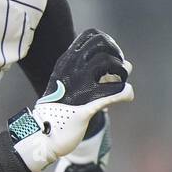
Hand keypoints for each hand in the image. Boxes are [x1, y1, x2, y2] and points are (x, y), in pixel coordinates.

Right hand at [9, 29, 132, 171]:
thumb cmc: (61, 108)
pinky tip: (128, 95)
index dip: (108, 42)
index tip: (111, 56)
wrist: (41, 135)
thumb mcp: (71, 85)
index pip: (91, 36)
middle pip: (103, 46)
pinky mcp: (86, 107)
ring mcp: (78, 88)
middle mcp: (72, 71)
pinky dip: (125, 93)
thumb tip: (129, 64)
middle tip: (119, 69)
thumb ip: (98, 74)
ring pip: (109, 65)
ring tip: (122, 82)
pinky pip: (113, 94)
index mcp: (66, 62)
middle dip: (116, 55)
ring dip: (122, 72)